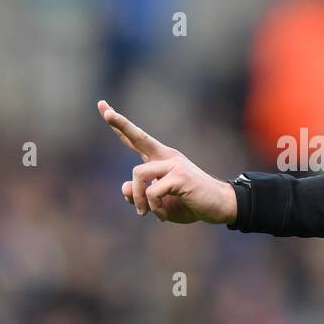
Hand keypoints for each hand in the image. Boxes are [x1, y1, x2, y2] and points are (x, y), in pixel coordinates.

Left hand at [97, 100, 237, 224]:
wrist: (219, 206)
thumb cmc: (189, 203)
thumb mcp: (158, 203)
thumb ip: (140, 196)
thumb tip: (125, 188)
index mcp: (160, 160)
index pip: (136, 139)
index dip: (119, 126)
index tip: (103, 107)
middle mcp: (166, 157)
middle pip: (138, 137)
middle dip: (120, 123)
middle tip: (106, 111)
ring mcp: (174, 164)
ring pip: (138, 174)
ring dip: (138, 198)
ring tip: (144, 213)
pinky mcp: (179, 176)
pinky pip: (152, 192)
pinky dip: (154, 208)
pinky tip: (163, 216)